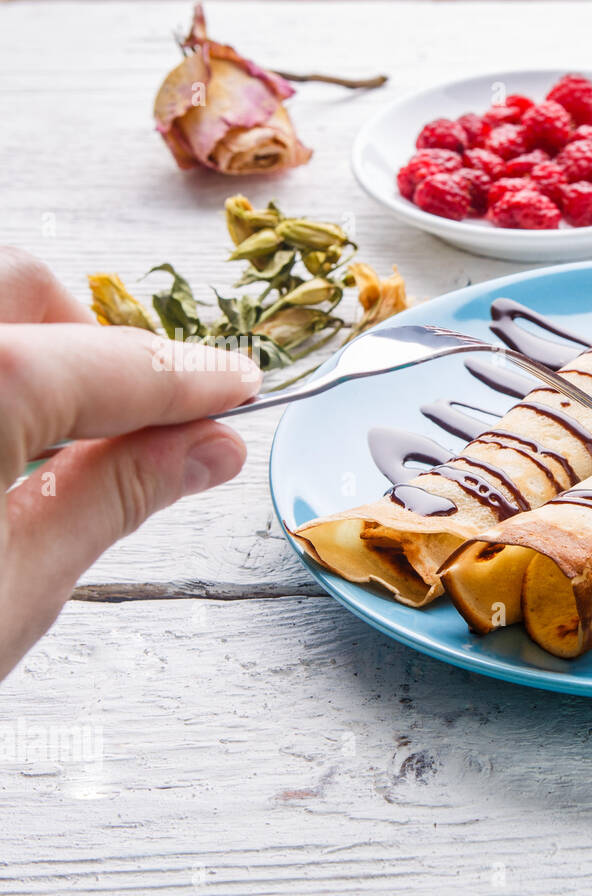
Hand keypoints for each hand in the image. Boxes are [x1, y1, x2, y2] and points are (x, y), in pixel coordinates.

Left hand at [0, 248, 260, 679]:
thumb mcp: (19, 586)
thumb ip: (116, 495)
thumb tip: (209, 447)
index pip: (117, 364)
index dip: (194, 380)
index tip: (242, 392)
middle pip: (27, 287)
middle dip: (93, 345)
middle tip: (133, 429)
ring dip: (34, 352)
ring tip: (56, 441)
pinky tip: (0, 446)